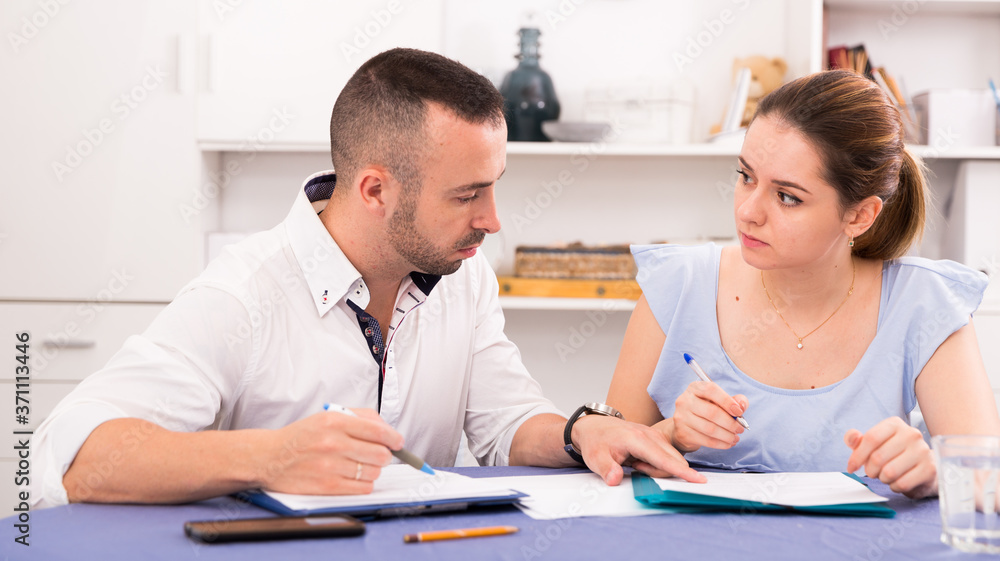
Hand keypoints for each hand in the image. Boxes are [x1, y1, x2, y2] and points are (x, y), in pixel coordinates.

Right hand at [260, 408, 402, 495]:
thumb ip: (360, 417)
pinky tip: (353, 476)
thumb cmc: (301, 437)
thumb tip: (388, 430)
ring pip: (374, 472)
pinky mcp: (328, 486)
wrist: (269, 457)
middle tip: (376, 454)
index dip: (394, 439)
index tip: (398, 443)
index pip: (378, 431)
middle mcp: (333, 442)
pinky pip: (363, 488)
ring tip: (359, 465)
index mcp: (335, 421)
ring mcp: (330, 466)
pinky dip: (364, 484)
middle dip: (384, 455)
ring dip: (372, 470)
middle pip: (381, 454)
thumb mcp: (328, 416)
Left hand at [571, 415, 705, 485]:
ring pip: (672, 459)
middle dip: (659, 473)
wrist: (594, 426)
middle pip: (672, 461)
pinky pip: (668, 456)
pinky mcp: (658, 439)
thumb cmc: (596, 441)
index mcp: (637, 439)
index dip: (682, 472)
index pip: (664, 459)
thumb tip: (614, 480)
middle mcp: (651, 435)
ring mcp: (656, 435)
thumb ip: (606, 469)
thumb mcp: (595, 458)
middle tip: (635, 468)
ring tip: (634, 463)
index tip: (699, 480)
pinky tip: (640, 461)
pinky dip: (658, 464)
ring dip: (658, 468)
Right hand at [669, 381, 747, 452]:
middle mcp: (685, 400)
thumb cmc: (706, 410)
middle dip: (730, 423)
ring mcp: (682, 417)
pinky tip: (728, 443)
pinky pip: (706, 440)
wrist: (685, 426)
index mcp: (695, 388)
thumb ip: (735, 400)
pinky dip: (721, 444)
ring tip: (735, 437)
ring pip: (710, 429)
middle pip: (712, 412)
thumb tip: (742, 405)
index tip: (739, 412)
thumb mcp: (719, 401)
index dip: (727, 401)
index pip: (711, 390)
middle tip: (740, 428)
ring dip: (727, 435)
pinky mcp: (683, 433)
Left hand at [844, 417, 935, 498]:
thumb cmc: (892, 454)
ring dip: (883, 479)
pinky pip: (902, 483)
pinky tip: (898, 481)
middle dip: (870, 470)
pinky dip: (895, 486)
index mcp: (894, 424)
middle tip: (874, 472)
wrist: (922, 467)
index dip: (857, 456)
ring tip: (887, 475)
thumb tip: (852, 437)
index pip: (871, 438)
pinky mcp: (930, 469)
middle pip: (878, 457)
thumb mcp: (872, 444)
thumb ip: (856, 440)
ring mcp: (922, 451)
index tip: (851, 468)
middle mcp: (911, 434)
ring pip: (889, 472)